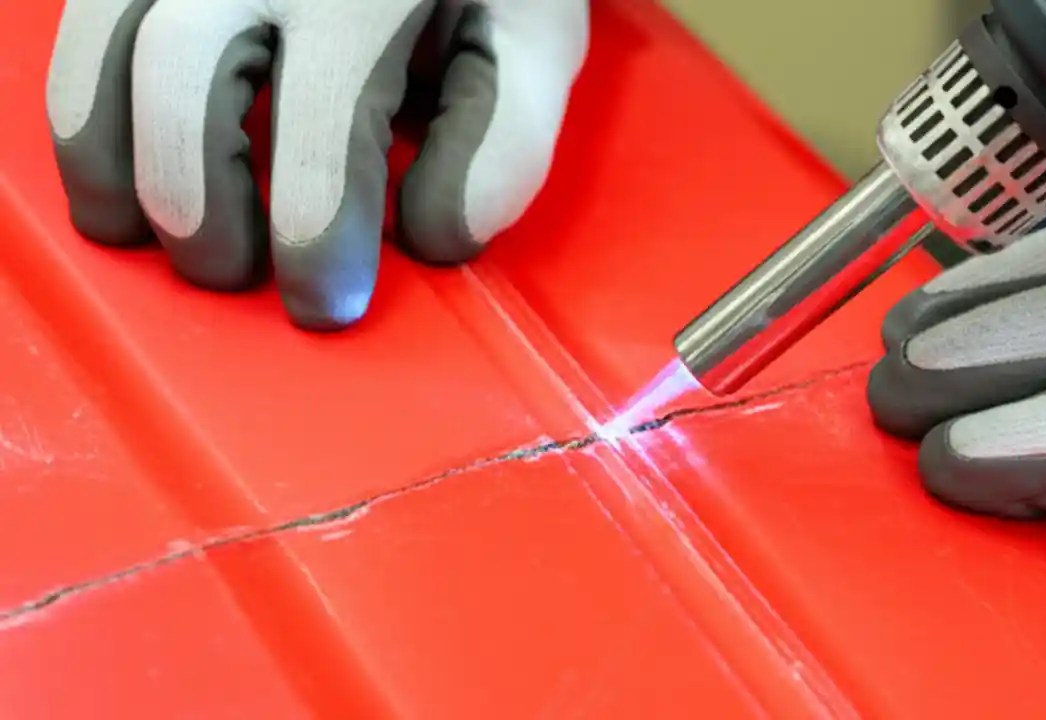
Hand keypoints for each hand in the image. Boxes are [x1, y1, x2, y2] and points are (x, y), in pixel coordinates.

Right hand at [45, 0, 587, 328]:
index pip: (322, 130)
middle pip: (179, 87)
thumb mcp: (531, 34)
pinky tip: (126, 147)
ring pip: (95, 50)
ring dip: (106, 162)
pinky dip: (87, 97)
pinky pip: (81, 21)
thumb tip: (429, 240)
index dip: (316, 241)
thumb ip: (504, 136)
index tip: (325, 305)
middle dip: (198, 210)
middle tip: (231, 273)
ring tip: (140, 232)